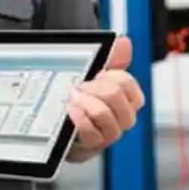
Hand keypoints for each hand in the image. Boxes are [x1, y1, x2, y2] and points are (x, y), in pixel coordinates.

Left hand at [66, 36, 145, 162]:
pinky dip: (81, 121)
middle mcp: (121, 117)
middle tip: (79, 86)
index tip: (98, 74)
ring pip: (107, 117)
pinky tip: (71, 112)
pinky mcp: (93, 146)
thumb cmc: (81, 99)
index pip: (128, 84)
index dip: (111, 77)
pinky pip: (93, 135)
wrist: (60, 126)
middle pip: (116, 97)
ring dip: (87, 105)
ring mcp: (108, 134)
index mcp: (126, 98)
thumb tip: (124, 42)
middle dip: (96, 89)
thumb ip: (111, 59)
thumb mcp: (93, 75)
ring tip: (72, 98)